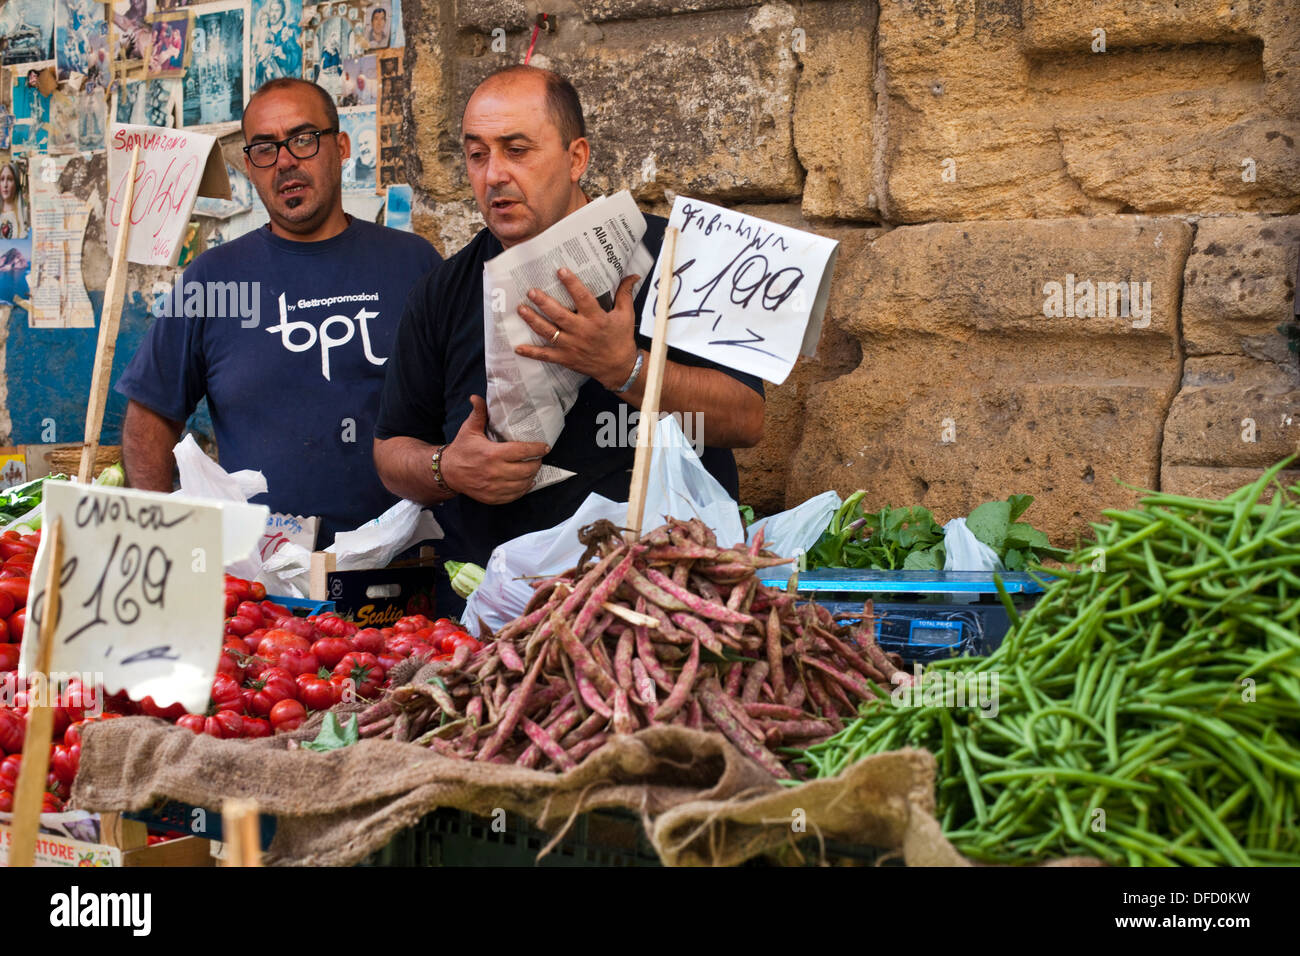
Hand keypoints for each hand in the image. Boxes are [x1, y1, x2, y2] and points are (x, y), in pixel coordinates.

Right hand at [439, 395, 549, 504]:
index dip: (537, 449)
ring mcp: (493, 487)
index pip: (522, 452)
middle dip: (536, 463)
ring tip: (533, 468)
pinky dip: (523, 489)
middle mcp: (494, 472)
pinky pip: (514, 496)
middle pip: (526, 470)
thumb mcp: (469, 429)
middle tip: (539, 458)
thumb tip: (477, 397)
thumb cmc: (461, 448)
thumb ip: (478, 413)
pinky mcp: (492, 497)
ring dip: (532, 476)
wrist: (447, 472)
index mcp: (491, 454)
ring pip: (522, 484)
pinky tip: (526, 482)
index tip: (545, 447)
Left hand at [514, 269, 640, 391]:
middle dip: (544, 303)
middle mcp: (582, 331)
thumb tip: (632, 275)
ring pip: (549, 332)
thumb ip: (625, 294)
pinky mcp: (566, 358)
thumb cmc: (621, 339)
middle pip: (559, 315)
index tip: (560, 271)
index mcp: (597, 319)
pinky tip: (518, 348)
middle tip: (531, 291)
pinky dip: (532, 353)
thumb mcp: (626, 315)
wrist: (619, 368)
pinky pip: (546, 356)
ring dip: (534, 321)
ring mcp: (572, 346)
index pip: (583, 298)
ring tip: (521, 309)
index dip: (572, 284)